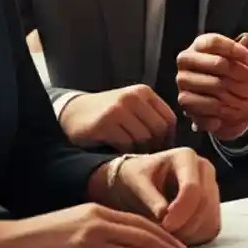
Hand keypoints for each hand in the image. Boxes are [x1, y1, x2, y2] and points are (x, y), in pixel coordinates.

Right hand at [59, 85, 176, 152]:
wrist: (72, 112)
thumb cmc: (108, 114)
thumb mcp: (132, 107)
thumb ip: (151, 116)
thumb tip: (174, 140)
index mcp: (143, 92)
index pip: (169, 118)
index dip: (169, 137)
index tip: (162, 148)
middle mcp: (132, 97)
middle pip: (158, 130)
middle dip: (156, 146)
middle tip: (147, 155)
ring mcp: (118, 109)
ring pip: (143, 138)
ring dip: (140, 151)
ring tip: (134, 154)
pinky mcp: (105, 123)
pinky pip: (126, 145)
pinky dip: (126, 152)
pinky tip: (119, 151)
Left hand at [111, 148, 221, 246]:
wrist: (141, 180)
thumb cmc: (137, 178)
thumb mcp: (136, 183)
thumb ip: (150, 197)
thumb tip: (163, 215)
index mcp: (186, 157)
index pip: (192, 188)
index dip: (180, 210)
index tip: (164, 225)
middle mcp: (205, 169)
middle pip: (205, 204)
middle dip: (185, 225)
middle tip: (163, 235)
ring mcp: (213, 187)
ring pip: (211, 217)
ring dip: (190, 233)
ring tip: (167, 235)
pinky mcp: (214, 205)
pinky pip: (211, 227)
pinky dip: (196, 236)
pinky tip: (178, 235)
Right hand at [176, 32, 247, 139]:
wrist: (217, 101)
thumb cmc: (229, 74)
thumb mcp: (238, 60)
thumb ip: (243, 49)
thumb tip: (247, 38)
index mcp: (199, 45)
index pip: (215, 42)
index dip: (236, 50)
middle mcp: (186, 60)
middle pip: (218, 62)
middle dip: (242, 73)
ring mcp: (182, 80)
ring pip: (216, 84)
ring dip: (238, 91)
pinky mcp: (184, 99)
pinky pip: (209, 104)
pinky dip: (226, 107)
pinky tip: (234, 107)